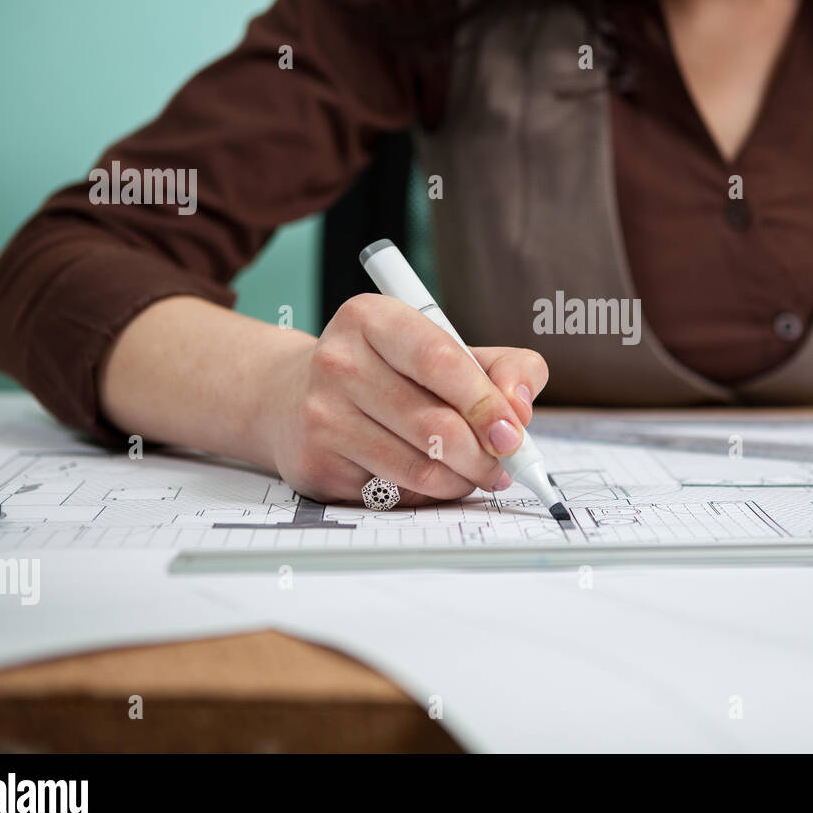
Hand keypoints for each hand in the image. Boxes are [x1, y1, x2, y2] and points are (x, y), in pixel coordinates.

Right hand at [261, 293, 548, 504]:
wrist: (292, 396)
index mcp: (372, 319)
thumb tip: (520, 409)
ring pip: (419, 467)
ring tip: (475, 473)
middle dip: (483, 454)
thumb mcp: (445, 349)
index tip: (514, 432)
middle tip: (504, 463)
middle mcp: (339, 361)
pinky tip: (429, 478)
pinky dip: (427, 493)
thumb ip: (503, 367)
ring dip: (462, 480)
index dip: (486, 402)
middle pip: (435, 424)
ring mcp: (322, 415)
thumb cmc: (387, 371)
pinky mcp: (316, 463)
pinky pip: (395, 493)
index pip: (439, 360)